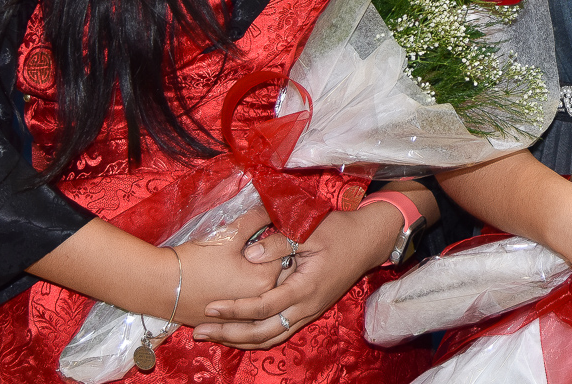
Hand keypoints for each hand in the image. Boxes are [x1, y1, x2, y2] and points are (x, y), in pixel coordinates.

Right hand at [169, 207, 286, 326]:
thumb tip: (274, 204)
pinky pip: (239, 305)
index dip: (271, 240)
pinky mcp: (224, 323)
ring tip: (230, 264)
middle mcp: (258, 302)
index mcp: (265, 280)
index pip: (283, 254)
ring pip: (256, 290)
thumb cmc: (195, 260)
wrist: (158, 287)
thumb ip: (256, 218)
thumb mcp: (230, 234)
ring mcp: (241, 316)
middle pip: (272, 274)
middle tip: (242, 249)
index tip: (256, 235)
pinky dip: (236, 293)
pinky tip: (221, 281)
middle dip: (263, 260)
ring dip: (250, 276)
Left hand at [191, 205, 401, 348]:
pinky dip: (258, 336)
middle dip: (229, 334)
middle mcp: (307, 307)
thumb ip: (278, 242)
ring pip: (271, 337)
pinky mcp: (311, 310)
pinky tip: (241, 333)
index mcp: (305, 287)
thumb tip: (249, 254)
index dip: (234, 309)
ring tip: (215, 337)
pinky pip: (280, 332)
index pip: (262, 307)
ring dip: (241, 340)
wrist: (370, 240)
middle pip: (263, 332)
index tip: (209, 307)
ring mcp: (310, 311)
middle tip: (201, 332)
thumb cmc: (340, 230)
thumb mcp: (309, 229)